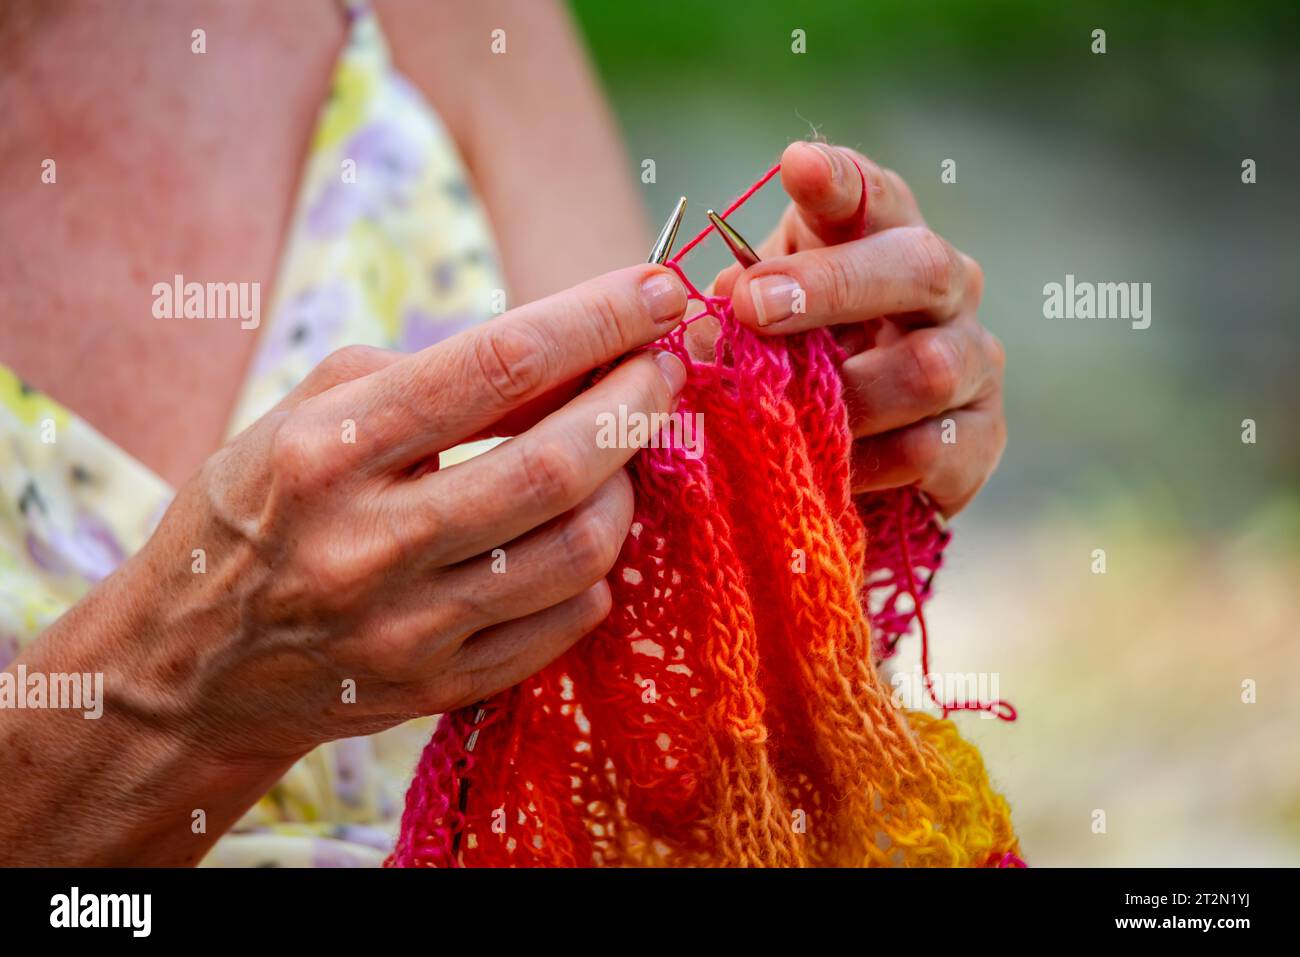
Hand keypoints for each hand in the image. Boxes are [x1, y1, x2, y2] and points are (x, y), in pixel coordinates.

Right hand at [3, 264, 688, 863]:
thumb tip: (571, 353)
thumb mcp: (311, 413)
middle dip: (638, 400)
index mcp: (326, 450)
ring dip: (628, 483)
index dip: (597, 319)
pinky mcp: (441, 687)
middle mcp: (367, 545)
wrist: (191, 664)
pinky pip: (567, 621)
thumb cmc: (257, 510)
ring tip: (621, 449)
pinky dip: (596, 564)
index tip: (658, 288)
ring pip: (580, 549)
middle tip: (665, 366)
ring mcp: (409, 629)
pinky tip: (578, 529)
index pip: (498, 365)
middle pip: (558, 464)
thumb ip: (432, 376)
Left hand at [716, 141, 1005, 515]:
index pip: (872, 194)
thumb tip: (720, 303)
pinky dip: (869, 464)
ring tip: (786, 419)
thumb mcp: (754, 328)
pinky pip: (930, 450)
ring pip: (927, 368)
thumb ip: (736, 311)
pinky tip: (831, 473)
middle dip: (834, 285)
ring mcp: (973, 361)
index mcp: (883, 241)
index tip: (795, 165)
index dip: (839, 178)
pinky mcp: (979, 439)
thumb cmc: (794, 370)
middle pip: (919, 266)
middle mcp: (945, 288)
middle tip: (753, 305)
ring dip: (846, 395)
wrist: (845, 467)